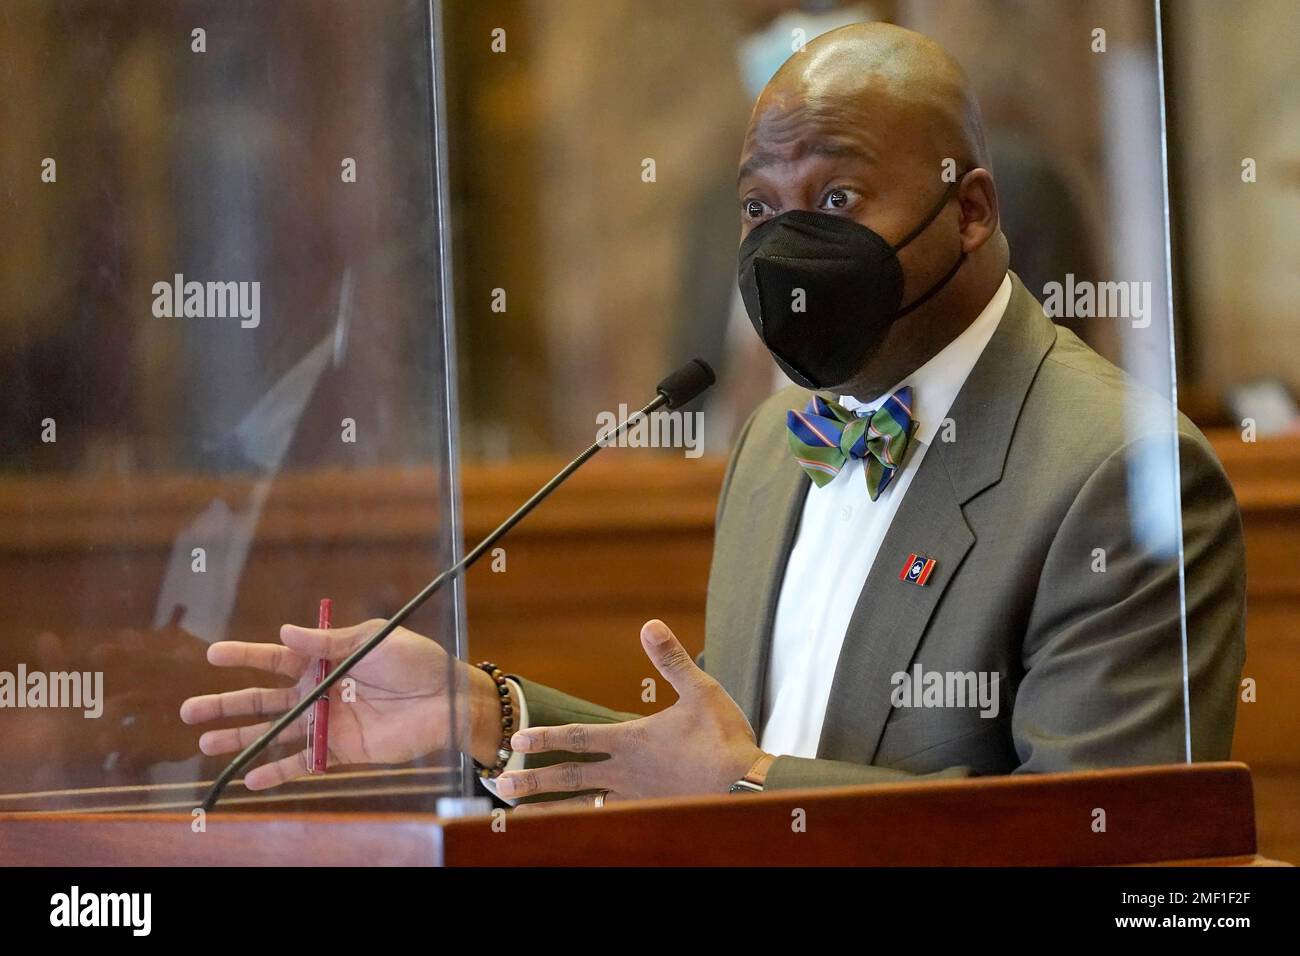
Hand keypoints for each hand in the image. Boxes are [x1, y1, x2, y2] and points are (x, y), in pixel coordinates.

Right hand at [179, 619, 501, 789]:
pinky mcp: (340, 750)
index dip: (244, 656)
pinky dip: (277, 772)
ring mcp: (326, 723)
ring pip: (274, 732)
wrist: (447, 699)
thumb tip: (284, 632)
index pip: (275, 658)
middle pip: (263, 699)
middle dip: (226, 703)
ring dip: (240, 739)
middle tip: (189, 711)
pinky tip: (249, 780)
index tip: (211, 654)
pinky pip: (302, 762)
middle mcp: (319, 692)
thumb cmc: (416, 661)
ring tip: (205, 744)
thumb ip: (329, 641)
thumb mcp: (373, 640)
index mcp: (325, 660)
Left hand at [497, 620, 766, 810]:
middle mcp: (626, 772)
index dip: (545, 737)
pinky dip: (583, 824)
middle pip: (569, 777)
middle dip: (532, 780)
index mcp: (632, 740)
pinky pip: (608, 821)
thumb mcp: (700, 690)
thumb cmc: (724, 738)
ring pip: (582, 806)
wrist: (746, 787)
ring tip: (518, 817)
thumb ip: (671, 659)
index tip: (515, 740)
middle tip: (498, 784)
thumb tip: (650, 625)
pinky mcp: (650, 814)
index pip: (579, 737)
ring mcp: (636, 798)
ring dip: (549, 808)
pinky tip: (570, 829)